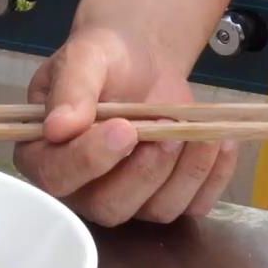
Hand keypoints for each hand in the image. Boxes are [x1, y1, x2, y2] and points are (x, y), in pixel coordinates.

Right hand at [14, 20, 233, 225]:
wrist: (140, 60)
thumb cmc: (103, 58)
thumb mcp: (84, 57)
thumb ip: (71, 89)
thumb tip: (58, 128)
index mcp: (46, 156)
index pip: (58, 176)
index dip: (90, 160)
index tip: (124, 129)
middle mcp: (83, 189)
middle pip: (110, 207)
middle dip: (145, 172)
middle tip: (168, 130)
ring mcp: (128, 199)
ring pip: (156, 210)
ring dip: (185, 173)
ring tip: (201, 131)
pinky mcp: (167, 198)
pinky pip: (193, 205)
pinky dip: (212, 178)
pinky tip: (221, 143)